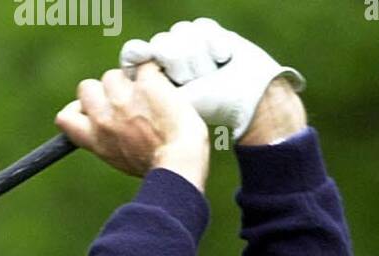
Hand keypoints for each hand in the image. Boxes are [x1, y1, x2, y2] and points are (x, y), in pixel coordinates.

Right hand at [56, 62, 209, 190]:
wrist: (178, 161)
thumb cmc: (154, 165)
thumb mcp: (118, 159)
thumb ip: (106, 140)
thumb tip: (106, 129)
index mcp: (94, 138)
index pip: (65, 117)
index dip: (78, 108)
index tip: (91, 110)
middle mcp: (103, 116)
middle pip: (86, 87)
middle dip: (103, 91)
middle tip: (124, 101)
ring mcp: (124, 98)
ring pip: (115, 74)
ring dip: (129, 81)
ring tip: (149, 97)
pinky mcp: (147, 83)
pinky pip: (144, 64)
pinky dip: (153, 72)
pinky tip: (163, 85)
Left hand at [119, 18, 304, 140]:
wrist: (245, 97)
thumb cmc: (206, 107)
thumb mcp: (171, 104)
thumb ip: (148, 86)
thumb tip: (133, 60)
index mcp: (148, 77)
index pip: (134, 53)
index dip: (141, 55)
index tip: (151, 61)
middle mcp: (164, 57)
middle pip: (161, 42)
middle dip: (180, 63)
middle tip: (194, 81)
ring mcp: (185, 44)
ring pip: (182, 33)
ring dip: (199, 57)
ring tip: (209, 74)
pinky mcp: (206, 33)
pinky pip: (201, 27)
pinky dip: (215, 44)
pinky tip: (222, 59)